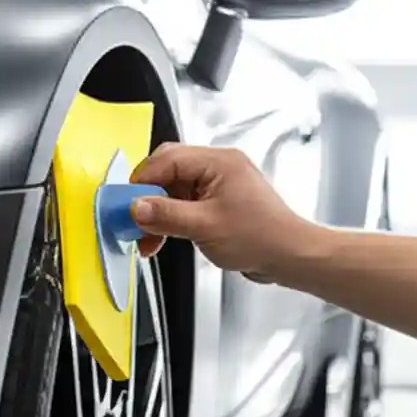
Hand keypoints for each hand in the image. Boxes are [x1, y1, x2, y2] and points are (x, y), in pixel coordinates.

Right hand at [130, 143, 327, 282]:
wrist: (291, 256)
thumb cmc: (262, 237)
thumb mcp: (205, 227)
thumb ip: (166, 216)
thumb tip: (136, 207)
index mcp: (218, 162)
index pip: (166, 159)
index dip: (142, 182)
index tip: (125, 203)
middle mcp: (218, 167)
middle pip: (167, 171)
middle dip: (147, 197)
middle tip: (132, 219)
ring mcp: (218, 184)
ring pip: (173, 189)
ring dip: (157, 213)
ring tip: (147, 238)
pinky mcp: (218, 202)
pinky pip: (185, 203)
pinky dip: (171, 219)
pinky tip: (163, 238)